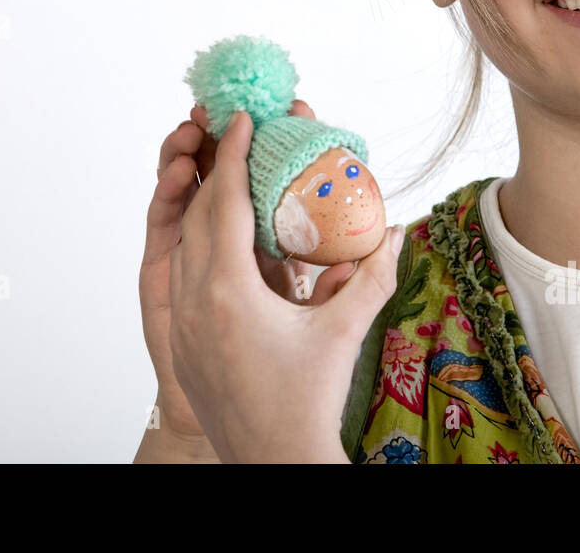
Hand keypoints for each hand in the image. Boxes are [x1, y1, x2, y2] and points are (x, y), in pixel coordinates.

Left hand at [168, 106, 405, 462]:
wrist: (273, 461)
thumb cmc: (308, 401)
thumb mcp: (343, 332)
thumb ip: (373, 275)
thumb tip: (399, 228)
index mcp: (228, 290)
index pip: (227, 202)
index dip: (235, 154)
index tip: (242, 118)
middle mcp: (194, 301)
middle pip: (200, 216)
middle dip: (220, 170)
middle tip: (240, 137)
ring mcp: (181, 322)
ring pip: (186, 245)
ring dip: (207, 207)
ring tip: (234, 178)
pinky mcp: (180, 340)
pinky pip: (183, 276)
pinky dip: (201, 245)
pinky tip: (226, 240)